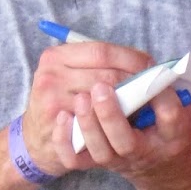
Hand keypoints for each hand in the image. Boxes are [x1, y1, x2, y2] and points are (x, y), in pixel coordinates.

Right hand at [18, 39, 152, 179]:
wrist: (35, 138)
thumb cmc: (62, 100)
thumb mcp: (71, 74)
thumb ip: (99, 65)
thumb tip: (145, 64)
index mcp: (55, 57)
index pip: (102, 52)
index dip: (132, 59)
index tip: (152, 66)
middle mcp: (50, 78)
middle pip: (106, 77)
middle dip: (136, 83)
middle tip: (155, 89)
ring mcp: (53, 106)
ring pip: (105, 105)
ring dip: (130, 107)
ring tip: (145, 107)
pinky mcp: (58, 133)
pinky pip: (91, 131)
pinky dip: (113, 128)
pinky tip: (127, 127)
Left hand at [56, 47, 190, 180]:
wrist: (161, 170)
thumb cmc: (177, 132)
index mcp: (172, 137)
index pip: (171, 120)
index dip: (163, 100)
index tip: (155, 77)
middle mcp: (144, 152)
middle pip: (125, 142)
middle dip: (112, 116)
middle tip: (100, 88)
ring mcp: (118, 160)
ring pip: (99, 151)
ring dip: (88, 125)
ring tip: (79, 98)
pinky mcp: (99, 163)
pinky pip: (77, 160)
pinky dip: (66, 142)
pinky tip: (62, 117)